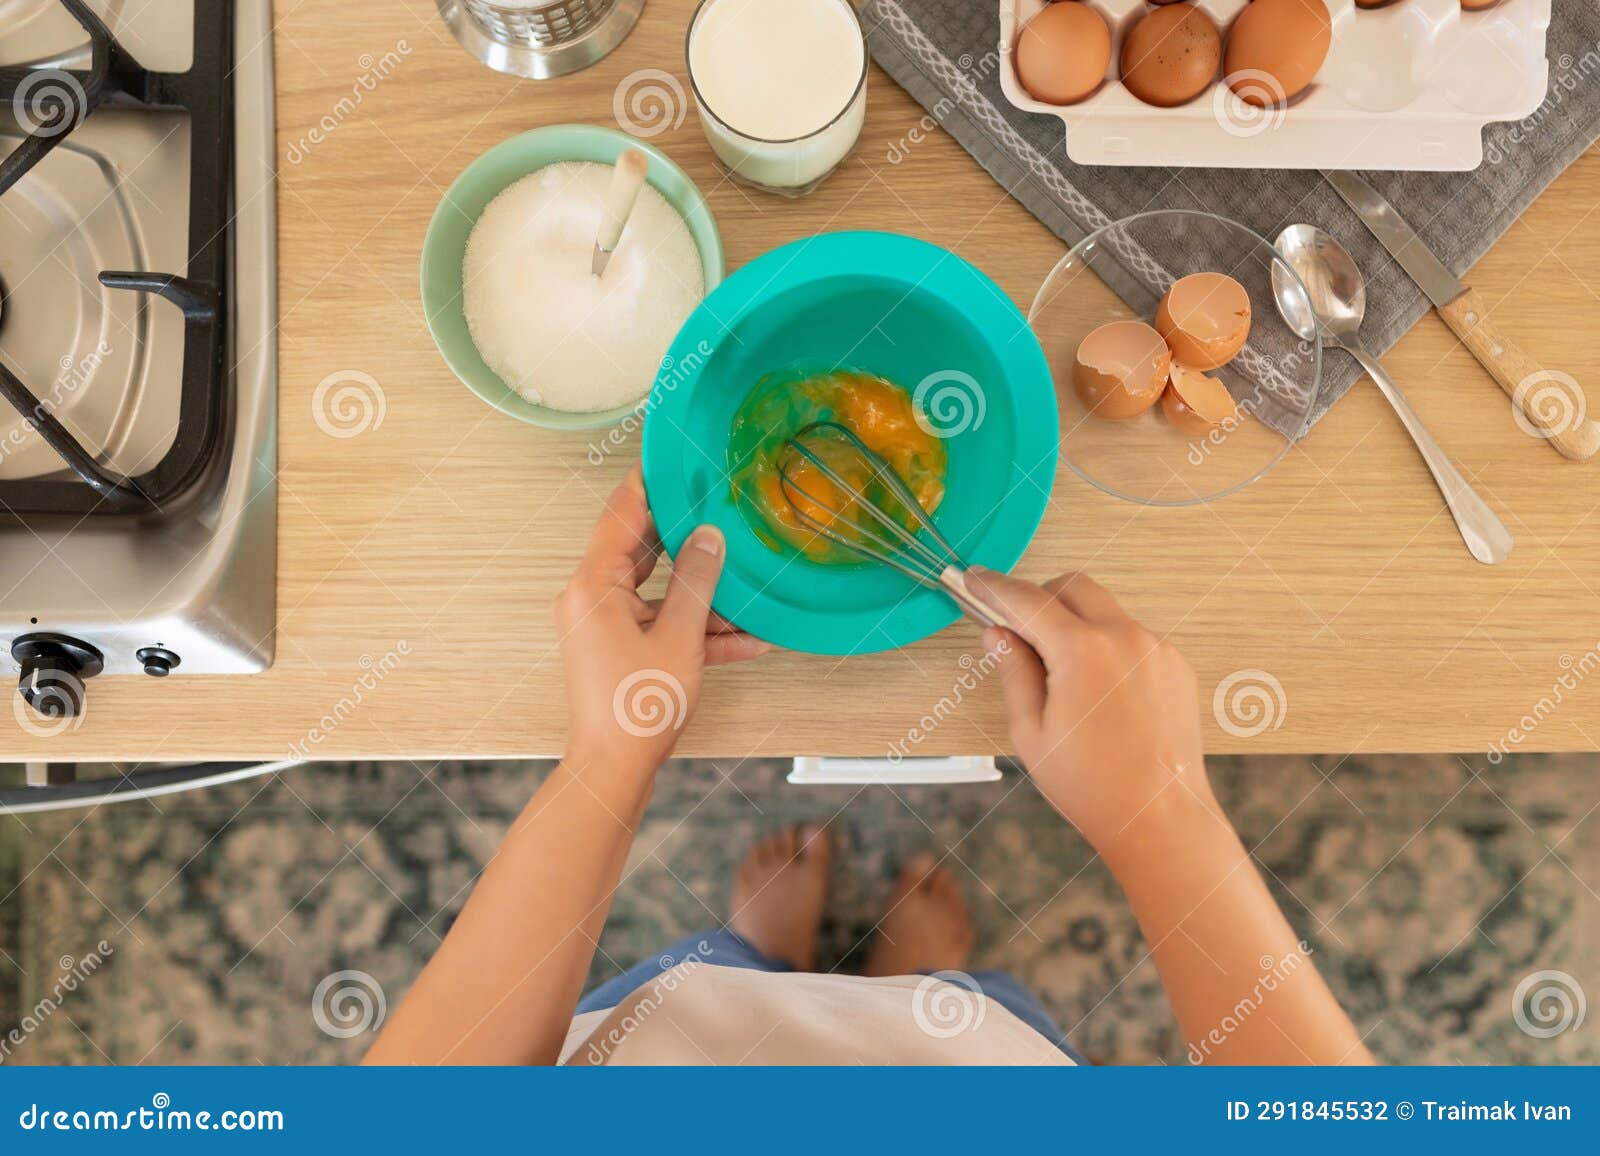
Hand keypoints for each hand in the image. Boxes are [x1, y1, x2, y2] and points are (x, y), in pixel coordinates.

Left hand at [555, 466, 768, 775]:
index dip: (650, 481)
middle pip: (642, 549)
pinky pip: (662, 624)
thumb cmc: (636, 709)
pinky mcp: (619, 651)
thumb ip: (697, 582)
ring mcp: (604, 626)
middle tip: (719, 501)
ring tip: (746, 572)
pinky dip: (697, 628)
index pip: (621, 513)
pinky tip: (748, 636)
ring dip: (703, 590)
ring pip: (659, 590)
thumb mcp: (679, 638)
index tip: (673, 453)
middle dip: (687, 533)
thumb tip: (710, 538)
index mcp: (593, 585)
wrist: (613, 771)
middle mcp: (591, 599)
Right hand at [966, 568, 1219, 855]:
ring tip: (1063, 677)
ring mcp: (1156, 648)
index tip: (975, 580)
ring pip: (1105, 610)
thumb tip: (998, 634)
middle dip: (1040, 598)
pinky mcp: (1175, 665)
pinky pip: (1132, 636)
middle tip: (1019, 632)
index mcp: (1083, 651)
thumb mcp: (1031, 732)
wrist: (1159, 818)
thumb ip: (1013, 672)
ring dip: (1076, 623)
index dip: (994, 587)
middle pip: (1072, 586)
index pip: (1027, 599)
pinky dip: (1107, 646)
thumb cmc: (1093, 786)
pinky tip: (1099, 693)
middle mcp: (1125, 637)